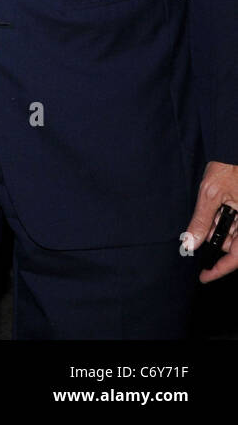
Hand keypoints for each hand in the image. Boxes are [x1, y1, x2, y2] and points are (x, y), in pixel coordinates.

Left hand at [182, 160, 237, 281]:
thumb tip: (191, 243)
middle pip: (234, 245)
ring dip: (218, 226)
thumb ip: (202, 220)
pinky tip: (217, 203)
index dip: (220, 269)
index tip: (204, 276)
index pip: (237, 258)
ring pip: (233, 234)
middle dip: (216, 238)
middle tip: (203, 221)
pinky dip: (222, 218)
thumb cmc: (227, 168)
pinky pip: (235, 223)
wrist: (233, 149)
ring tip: (214, 202)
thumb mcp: (210, 193)